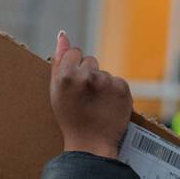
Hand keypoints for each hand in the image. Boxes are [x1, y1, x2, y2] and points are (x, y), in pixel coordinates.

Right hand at [50, 30, 131, 159]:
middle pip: (91, 61)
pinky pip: (118, 82)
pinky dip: (115, 92)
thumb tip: (63, 34)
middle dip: (89, 74)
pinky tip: (108, 105)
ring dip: (102, 85)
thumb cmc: (70, 117)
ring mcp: (107, 82)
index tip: (75, 84)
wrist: (91, 144)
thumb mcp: (56, 90)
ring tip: (97, 104)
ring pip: (104, 73)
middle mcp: (87, 76)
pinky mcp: (123, 89)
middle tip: (86, 96)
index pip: (76, 52)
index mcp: (67, 75)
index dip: (75, 67)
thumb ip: (58, 60)